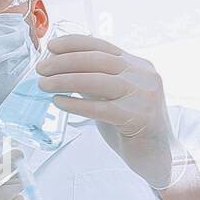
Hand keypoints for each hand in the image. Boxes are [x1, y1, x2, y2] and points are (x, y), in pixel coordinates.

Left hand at [37, 35, 176, 188]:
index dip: (74, 44)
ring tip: (44, 85)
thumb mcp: (112, 97)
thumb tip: (60, 69)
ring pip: (97, 80)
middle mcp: (143, 75)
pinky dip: (76, 104)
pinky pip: (100, 107)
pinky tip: (58, 102)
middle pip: (97, 60)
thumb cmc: (131, 126)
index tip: (51, 47)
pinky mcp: (139, 116)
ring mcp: (143, 95)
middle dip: (64, 62)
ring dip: (65, 80)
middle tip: (42, 69)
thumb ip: (94, 82)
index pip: (102, 46)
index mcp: (138, 65)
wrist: (158, 156)